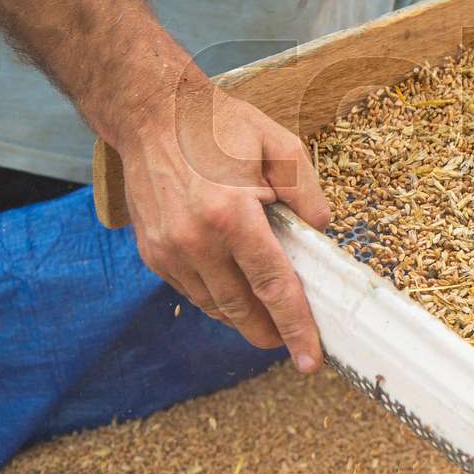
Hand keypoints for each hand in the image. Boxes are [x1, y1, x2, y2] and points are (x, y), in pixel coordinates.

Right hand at [118, 81, 330, 368]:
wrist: (151, 115)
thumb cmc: (219, 126)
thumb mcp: (280, 145)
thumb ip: (307, 192)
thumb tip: (322, 232)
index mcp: (231, 215)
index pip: (272, 285)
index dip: (295, 326)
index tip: (310, 358)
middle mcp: (195, 241)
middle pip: (241, 308)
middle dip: (271, 333)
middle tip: (297, 345)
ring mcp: (168, 250)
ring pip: (215, 306)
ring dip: (244, 319)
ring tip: (270, 322)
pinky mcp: (152, 253)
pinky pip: (192, 292)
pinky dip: (218, 300)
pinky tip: (238, 296)